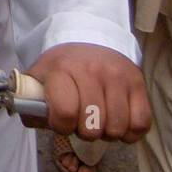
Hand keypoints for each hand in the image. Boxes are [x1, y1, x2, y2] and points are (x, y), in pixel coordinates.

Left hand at [24, 43, 150, 142]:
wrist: (89, 40)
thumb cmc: (62, 67)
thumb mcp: (39, 79)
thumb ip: (31, 105)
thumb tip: (34, 119)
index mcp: (62, 68)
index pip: (65, 112)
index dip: (62, 126)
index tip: (62, 120)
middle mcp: (92, 70)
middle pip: (93, 127)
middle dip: (85, 131)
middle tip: (82, 119)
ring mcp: (118, 76)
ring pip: (117, 128)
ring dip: (107, 132)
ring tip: (99, 117)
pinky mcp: (138, 82)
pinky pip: (140, 124)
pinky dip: (129, 131)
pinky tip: (118, 119)